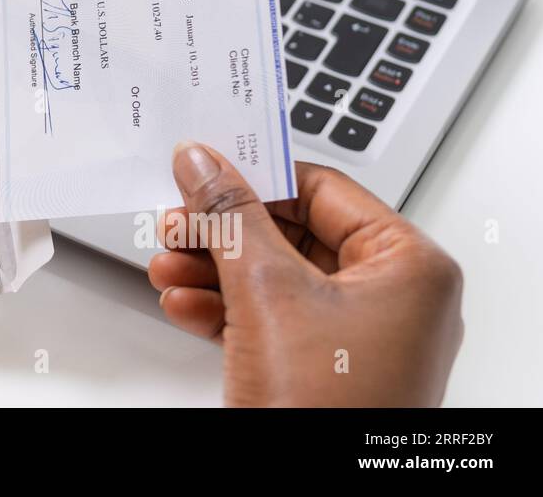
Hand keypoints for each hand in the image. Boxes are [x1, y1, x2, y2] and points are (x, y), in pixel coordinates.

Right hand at [148, 143, 463, 406]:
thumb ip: (229, 216)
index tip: (202, 169)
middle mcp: (394, 299)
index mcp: (409, 266)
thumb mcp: (266, 291)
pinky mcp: (326, 371)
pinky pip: (271, 319)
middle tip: (177, 223)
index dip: (255, 177)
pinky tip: (185, 305)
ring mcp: (361, 340)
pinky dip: (224, 309)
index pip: (322, 188)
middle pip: (292, 234)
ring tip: (168, 267)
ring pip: (274, 278)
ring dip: (213, 271)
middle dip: (222, 234)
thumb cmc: (327, 412)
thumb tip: (203, 164)